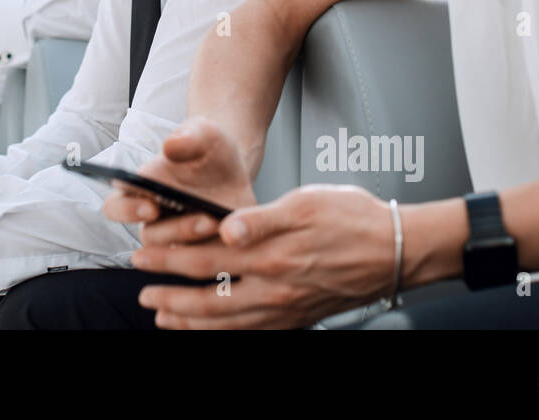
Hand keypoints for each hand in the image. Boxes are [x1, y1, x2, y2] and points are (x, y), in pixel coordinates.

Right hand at [103, 117, 257, 242]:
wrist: (236, 170)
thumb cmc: (208, 150)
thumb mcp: (204, 135)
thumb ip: (188, 136)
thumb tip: (171, 146)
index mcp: (141, 189)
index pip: (116, 207)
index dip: (127, 211)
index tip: (151, 206)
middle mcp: (154, 219)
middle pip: (149, 237)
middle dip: (176, 230)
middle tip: (202, 219)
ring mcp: (177, 239)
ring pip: (174, 254)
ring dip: (196, 240)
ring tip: (218, 222)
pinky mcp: (202, 253)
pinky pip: (202, 264)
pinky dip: (216, 251)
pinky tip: (231, 235)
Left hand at [132, 185, 398, 328]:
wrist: (396, 249)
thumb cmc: (354, 218)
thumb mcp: (305, 204)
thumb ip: (259, 218)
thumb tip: (224, 228)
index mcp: (270, 255)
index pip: (205, 259)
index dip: (169, 258)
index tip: (143, 254)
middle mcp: (274, 288)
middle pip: (208, 299)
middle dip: (170, 297)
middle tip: (142, 293)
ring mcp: (286, 309)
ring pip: (227, 323)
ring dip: (190, 323)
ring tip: (164, 320)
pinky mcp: (298, 317)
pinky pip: (252, 333)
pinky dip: (224, 335)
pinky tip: (211, 331)